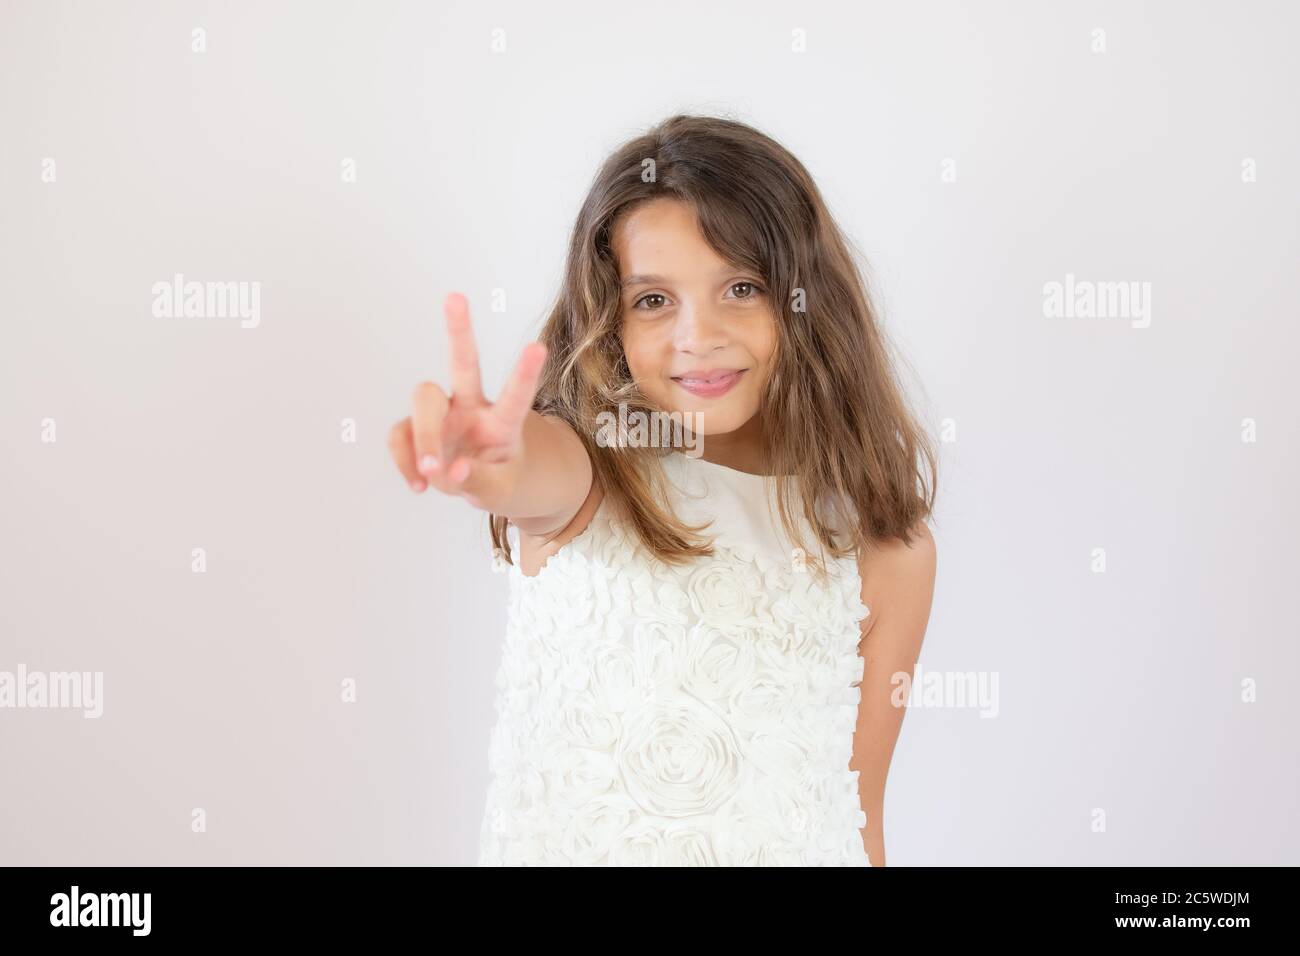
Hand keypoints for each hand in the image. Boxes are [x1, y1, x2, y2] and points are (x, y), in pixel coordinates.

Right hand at [388, 292, 546, 507]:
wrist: (478, 485)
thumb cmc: (497, 479)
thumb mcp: (499, 492)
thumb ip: (478, 482)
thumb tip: (450, 472)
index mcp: (503, 421)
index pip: (516, 394)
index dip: (525, 373)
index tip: (538, 346)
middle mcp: (472, 406)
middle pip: (463, 363)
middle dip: (459, 330)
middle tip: (456, 296)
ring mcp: (442, 415)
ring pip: (424, 399)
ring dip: (424, 437)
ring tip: (431, 474)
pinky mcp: (414, 428)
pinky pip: (399, 436)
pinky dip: (405, 461)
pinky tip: (419, 485)